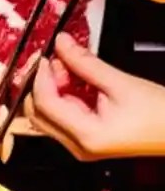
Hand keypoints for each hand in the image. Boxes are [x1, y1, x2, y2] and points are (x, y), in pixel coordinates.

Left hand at [24, 33, 164, 159]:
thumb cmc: (161, 114)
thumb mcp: (121, 83)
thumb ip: (86, 63)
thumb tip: (61, 43)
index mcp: (86, 136)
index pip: (44, 104)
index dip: (41, 77)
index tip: (46, 56)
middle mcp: (78, 147)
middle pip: (38, 113)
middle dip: (43, 84)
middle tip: (56, 60)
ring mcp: (81, 146)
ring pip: (47, 115)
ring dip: (52, 89)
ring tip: (69, 69)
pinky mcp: (86, 140)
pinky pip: (62, 118)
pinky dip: (63, 97)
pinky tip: (75, 82)